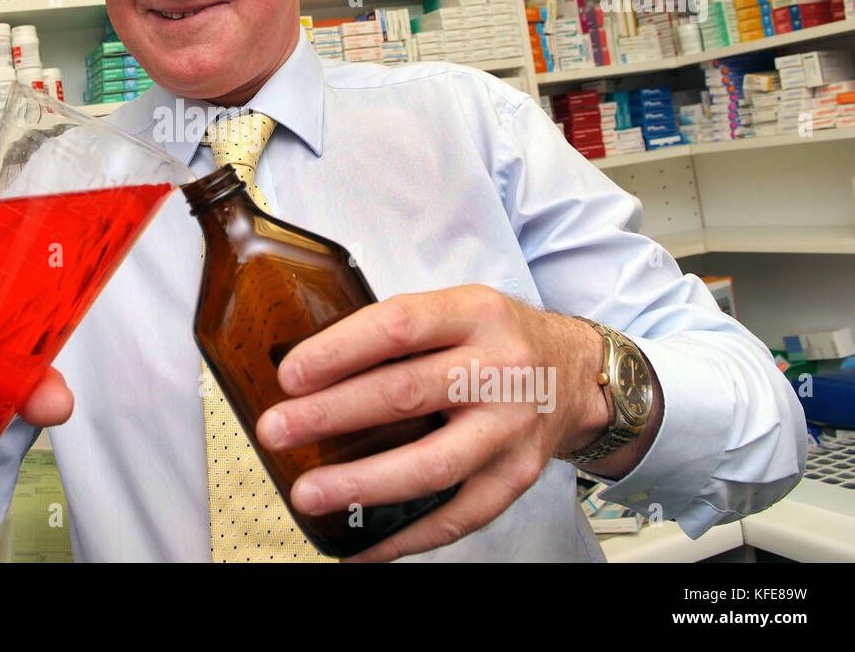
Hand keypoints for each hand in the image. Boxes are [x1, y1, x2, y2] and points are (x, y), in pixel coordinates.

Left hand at [253, 284, 609, 561]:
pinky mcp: (516, 477)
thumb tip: (312, 370)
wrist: (575, 375)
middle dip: (330, 415)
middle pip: (405, 395)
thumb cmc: (499, 340)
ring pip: (430, 464)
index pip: (399, 327)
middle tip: (279, 430)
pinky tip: (361, 543)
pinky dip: (403, 535)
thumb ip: (398, 332)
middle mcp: (498, 370)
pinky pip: (455, 516)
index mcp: (474, 314)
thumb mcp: (458, 309)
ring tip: (309, 492)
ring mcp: (509, 430)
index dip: (339, 351)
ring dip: (361, 483)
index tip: (291, 374)